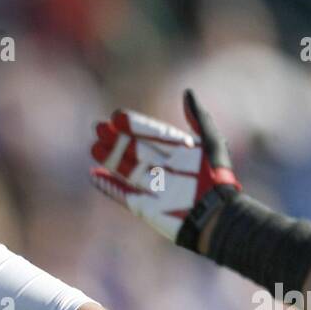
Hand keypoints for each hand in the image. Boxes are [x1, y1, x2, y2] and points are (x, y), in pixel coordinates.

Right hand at [90, 89, 239, 249]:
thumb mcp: (211, 143)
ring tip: (94, 147)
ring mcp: (153, 188)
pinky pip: (123, 194)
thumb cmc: (216, 179)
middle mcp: (164, 168)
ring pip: (126, 170)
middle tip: (98, 128)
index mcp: (180, 151)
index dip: (135, 125)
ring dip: (110, 158)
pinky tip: (95, 175)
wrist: (213, 216)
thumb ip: (199, 118)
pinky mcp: (144, 207)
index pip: (152, 134)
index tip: (116, 116)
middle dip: (116, 139)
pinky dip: (109, 186)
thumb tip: (187, 93)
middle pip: (135, 150)